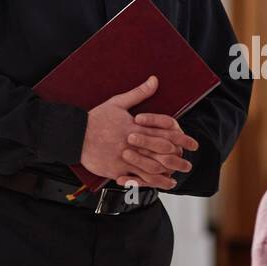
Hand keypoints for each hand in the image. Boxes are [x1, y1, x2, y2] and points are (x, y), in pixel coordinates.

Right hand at [80, 76, 195, 190]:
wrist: (74, 134)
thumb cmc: (96, 118)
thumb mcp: (117, 102)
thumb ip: (139, 93)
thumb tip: (155, 80)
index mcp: (136, 126)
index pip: (164, 132)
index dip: (181, 139)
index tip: (193, 144)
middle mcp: (132, 142)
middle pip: (160, 152)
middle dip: (176, 159)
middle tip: (188, 164)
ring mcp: (124, 157)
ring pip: (150, 168)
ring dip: (165, 174)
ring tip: (176, 178)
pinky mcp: (115, 169)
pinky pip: (134, 178)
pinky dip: (147, 183)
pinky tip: (155, 186)